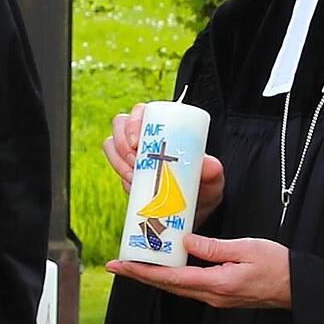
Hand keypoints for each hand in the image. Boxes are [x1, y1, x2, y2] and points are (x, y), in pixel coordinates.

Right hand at [103, 104, 225, 222]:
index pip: (142, 112)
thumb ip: (212, 171)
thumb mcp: (212, 180)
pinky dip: (118, 172)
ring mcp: (133, 150)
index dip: (133, 122)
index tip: (136, 144)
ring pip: (111, 143)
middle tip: (135, 164)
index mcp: (167, 127)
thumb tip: (209, 165)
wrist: (190, 211)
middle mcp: (147, 134)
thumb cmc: (202, 188)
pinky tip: (131, 184)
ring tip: (134, 177)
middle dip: (122, 144)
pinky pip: (112, 164)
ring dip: (118, 159)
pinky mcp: (125, 168)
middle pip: (120, 124)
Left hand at [105, 234, 290, 308]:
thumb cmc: (278, 266)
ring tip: (135, 263)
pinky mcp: (222, 295)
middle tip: (117, 264)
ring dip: (154, 276)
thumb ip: (214, 247)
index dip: (142, 271)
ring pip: (177, 287)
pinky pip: (189, 286)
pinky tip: (166, 266)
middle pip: (167, 286)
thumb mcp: (247, 248)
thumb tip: (185, 242)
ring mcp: (216, 298)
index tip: (120, 265)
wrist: (300, 288)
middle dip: (140, 275)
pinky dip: (172, 277)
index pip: (170, 278)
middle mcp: (212, 295)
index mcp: (216, 284)